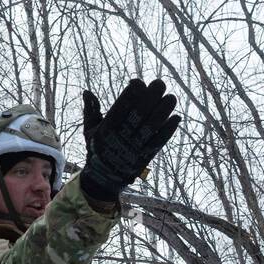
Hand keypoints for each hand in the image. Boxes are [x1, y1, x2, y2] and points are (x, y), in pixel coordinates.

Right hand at [80, 78, 180, 202]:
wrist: (103, 180)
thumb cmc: (97, 151)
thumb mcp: (89, 131)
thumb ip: (90, 111)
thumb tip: (87, 92)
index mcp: (107, 128)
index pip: (121, 106)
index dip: (132, 92)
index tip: (138, 83)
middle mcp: (121, 136)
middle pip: (139, 112)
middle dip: (151, 96)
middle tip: (159, 84)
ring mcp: (134, 147)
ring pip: (152, 125)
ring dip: (164, 110)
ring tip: (171, 98)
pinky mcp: (145, 157)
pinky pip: (158, 141)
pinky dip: (168, 130)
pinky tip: (176, 118)